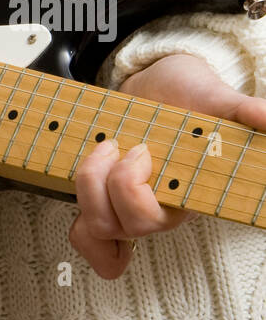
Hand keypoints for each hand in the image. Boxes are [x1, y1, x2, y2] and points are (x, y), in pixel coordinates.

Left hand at [71, 52, 265, 277]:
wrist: (161, 84)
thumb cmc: (190, 97)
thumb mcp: (218, 98)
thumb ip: (243, 110)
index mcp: (187, 196)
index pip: (155, 220)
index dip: (133, 192)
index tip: (143, 150)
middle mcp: (157, 209)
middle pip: (125, 225)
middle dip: (115, 183)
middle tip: (124, 145)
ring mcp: (125, 208)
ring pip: (97, 226)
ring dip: (89, 186)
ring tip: (105, 149)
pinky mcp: (101, 200)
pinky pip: (84, 235)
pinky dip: (75, 220)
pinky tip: (88, 181)